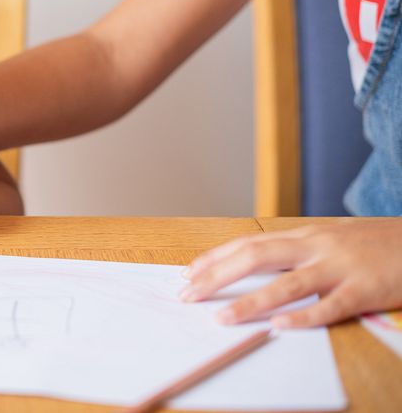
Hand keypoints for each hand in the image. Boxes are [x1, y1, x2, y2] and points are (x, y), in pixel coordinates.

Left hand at [181, 220, 401, 327]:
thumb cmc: (375, 245)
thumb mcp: (331, 240)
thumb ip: (297, 253)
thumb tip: (258, 267)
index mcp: (305, 236)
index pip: (248, 243)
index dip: (216, 257)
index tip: (188, 273)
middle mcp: (315, 247)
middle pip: (256, 258)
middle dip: (217, 276)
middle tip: (189, 295)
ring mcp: (340, 268)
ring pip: (286, 284)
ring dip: (250, 302)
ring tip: (222, 317)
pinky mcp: (365, 289)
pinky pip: (330, 305)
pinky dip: (304, 317)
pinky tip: (280, 327)